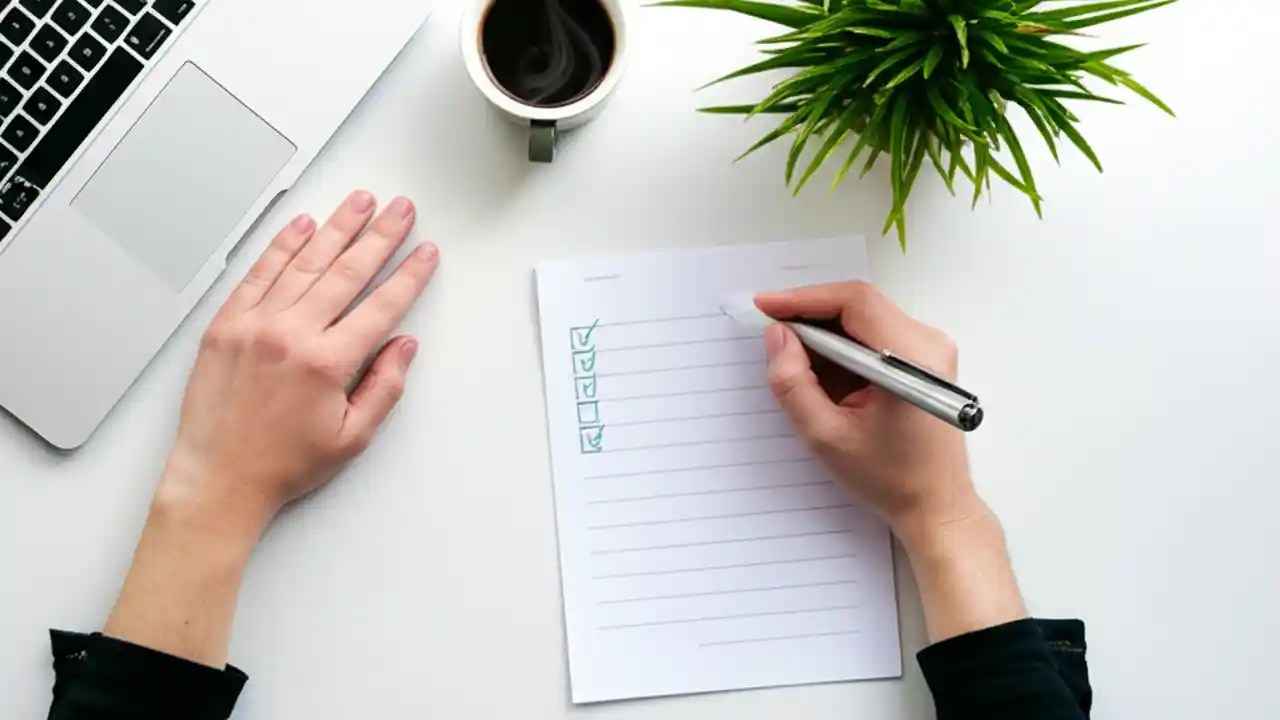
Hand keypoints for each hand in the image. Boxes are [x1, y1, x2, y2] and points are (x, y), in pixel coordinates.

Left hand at [160, 190, 439, 536]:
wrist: (218, 478)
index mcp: (327, 363)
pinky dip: (283, 246)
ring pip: (305, 263)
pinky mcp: (226, 325)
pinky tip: (304, 226)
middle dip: (380, 236)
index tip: (425, 254)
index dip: (409, 276)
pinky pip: (259, 274)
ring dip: (337, 228)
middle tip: (401, 210)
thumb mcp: (352, 437)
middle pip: (347, 272)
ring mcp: (255, 325)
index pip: (381, 307)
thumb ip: (384, 387)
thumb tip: (403, 345)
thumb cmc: (281, 464)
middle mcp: (291, 335)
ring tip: (361, 202)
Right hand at [758, 283, 1025, 642]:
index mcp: (911, 358)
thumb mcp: (826, 435)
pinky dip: (843, 344)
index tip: (765, 306)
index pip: (854, 303)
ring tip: (793, 355)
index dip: (804, 299)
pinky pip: (876, 334)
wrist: (936, 505)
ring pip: (866, 317)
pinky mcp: (925, 359)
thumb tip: (777, 336)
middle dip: (811, 313)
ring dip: (826, 331)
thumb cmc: (887, 478)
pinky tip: (822, 369)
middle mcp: (929, 343)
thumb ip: (794, 383)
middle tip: (772, 329)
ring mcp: (931, 349)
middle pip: (860, 304)